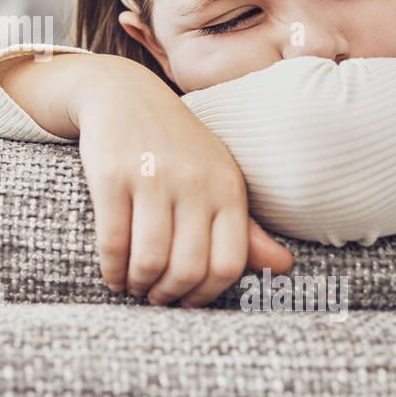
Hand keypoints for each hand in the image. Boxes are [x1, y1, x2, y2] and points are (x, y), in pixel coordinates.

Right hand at [69, 56, 293, 306]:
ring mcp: (152, 178)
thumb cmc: (176, 146)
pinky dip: (111, 269)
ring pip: (149, 260)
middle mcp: (194, 182)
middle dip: (168, 294)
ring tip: (133, 285)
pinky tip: (112, 273)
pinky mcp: (112, 176)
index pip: (229, 263)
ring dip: (138, 284)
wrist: (124, 94)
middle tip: (155, 297)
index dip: (206, 294)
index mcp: (227, 187)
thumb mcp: (216, 178)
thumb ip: (245, 227)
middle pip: (187, 268)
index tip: (187, 301)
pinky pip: (113, 241)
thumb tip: (284, 266)